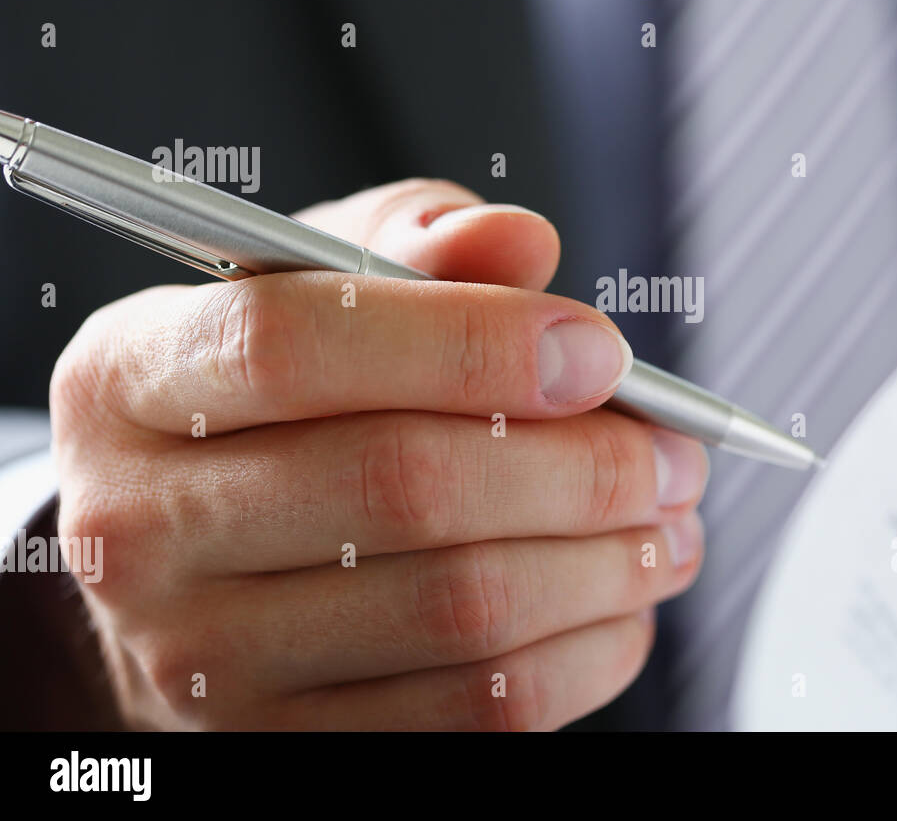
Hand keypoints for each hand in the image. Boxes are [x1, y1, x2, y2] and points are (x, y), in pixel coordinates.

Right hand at [50, 179, 707, 729]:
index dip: (470, 342)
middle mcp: (142, 527)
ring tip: (667, 521)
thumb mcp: (310, 289)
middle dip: (582, 465)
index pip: (294, 343)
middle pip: (403, 485)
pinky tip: (620, 602)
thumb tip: (520, 242)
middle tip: (672, 451)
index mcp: (132, 380)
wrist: (177, 564)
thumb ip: (412, 244)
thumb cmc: (268, 403)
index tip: (597, 352)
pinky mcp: (284, 745)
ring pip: (462, 609)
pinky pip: (477, 712)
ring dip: (606, 562)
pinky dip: (586, 652)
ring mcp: (203, 660)